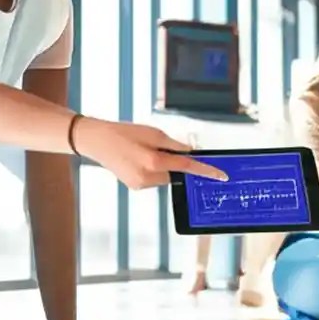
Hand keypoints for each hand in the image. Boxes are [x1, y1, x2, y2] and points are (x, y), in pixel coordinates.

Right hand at [76, 119, 226, 189]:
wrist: (97, 141)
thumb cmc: (124, 133)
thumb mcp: (153, 133)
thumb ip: (174, 145)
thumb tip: (190, 153)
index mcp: (154, 161)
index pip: (187, 167)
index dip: (205, 170)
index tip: (221, 175)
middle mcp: (148, 177)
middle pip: (175, 173)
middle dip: (173, 162)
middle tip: (155, 147)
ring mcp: (140, 184)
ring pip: (164, 177)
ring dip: (161, 166)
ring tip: (141, 151)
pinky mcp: (135, 186)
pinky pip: (153, 179)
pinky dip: (152, 169)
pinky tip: (137, 159)